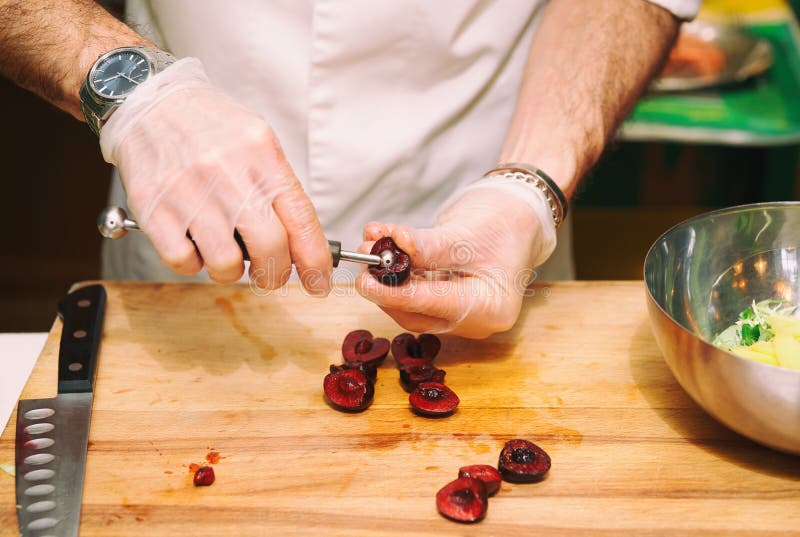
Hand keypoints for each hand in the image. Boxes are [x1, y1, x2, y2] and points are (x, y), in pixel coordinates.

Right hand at [99, 58, 331, 292]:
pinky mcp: (154, 209)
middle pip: (270, 249)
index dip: (315, 261)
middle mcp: (228, 174)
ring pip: (226, 264)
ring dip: (231, 272)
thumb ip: (279, 189)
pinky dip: (192, 263)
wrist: (149, 100)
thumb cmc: (209, 126)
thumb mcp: (257, 142)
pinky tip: (193, 243)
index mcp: (262, 156)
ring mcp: (189, 192)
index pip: (301, 220)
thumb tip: (303, 244)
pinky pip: (183, 262)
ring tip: (225, 253)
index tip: (319, 283)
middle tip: (270, 274)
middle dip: (275, 274)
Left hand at [355, 179, 556, 337]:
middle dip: (386, 286)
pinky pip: (416, 292)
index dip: (396, 294)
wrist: (519, 213)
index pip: (434, 305)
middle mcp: (476, 319)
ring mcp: (461, 312)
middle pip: (418, 313)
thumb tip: (393, 242)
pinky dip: (398, 273)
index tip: (366, 282)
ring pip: (412, 306)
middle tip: (364, 259)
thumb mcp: (465, 232)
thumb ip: (427, 244)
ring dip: (387, 278)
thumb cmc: (504, 222)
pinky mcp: (448, 300)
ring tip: (370, 245)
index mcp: (491, 308)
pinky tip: (383, 246)